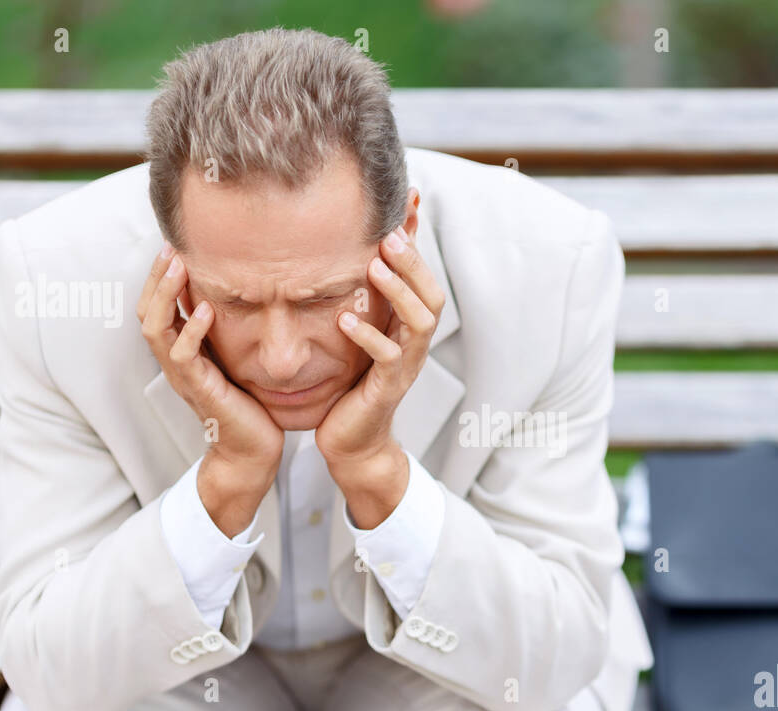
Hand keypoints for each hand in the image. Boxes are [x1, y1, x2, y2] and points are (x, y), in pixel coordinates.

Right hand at [137, 243, 283, 533]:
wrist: (252, 452)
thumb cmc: (250, 406)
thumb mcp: (238, 360)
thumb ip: (232, 333)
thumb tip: (245, 297)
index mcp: (183, 352)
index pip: (157, 307)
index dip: (161, 278)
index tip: (174, 246)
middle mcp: (176, 363)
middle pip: (147, 312)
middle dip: (157, 278)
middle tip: (170, 247)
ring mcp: (184, 377)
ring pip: (157, 330)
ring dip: (166, 296)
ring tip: (179, 268)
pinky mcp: (200, 390)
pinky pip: (184, 358)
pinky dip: (190, 333)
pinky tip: (204, 312)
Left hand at [315, 224, 444, 469]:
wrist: (351, 440)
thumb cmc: (352, 384)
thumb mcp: (359, 333)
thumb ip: (361, 298)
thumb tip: (349, 254)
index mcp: (409, 326)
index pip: (423, 276)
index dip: (418, 242)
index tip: (407, 204)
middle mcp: (414, 343)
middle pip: (431, 295)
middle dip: (413, 263)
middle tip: (389, 236)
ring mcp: (406, 366)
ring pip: (419, 323)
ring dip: (398, 292)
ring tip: (374, 267)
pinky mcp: (388, 388)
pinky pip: (388, 358)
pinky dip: (368, 336)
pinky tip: (346, 319)